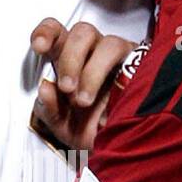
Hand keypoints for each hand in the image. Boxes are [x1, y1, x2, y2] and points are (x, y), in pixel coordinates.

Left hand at [30, 17, 136, 152]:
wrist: (117, 149)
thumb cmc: (86, 129)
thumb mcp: (61, 125)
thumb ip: (48, 109)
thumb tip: (45, 89)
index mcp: (68, 59)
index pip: (57, 32)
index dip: (47, 32)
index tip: (39, 47)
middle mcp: (93, 52)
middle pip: (83, 32)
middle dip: (71, 59)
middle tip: (67, 88)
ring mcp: (120, 58)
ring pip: (109, 44)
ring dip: (93, 72)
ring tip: (85, 101)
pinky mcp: (142, 67)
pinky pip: (136, 63)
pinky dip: (121, 82)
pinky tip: (111, 105)